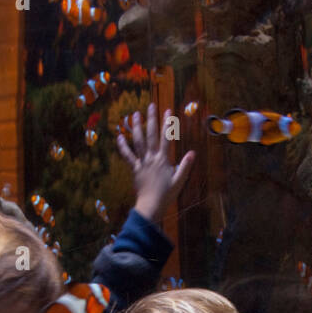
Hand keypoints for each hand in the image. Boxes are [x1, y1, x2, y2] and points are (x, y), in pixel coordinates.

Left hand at [116, 103, 194, 225]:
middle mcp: (151, 158)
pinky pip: (127, 156)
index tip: (168, 111)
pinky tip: (119, 137)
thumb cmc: (166, 195)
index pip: (166, 138)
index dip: (167, 124)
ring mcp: (142, 162)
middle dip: (151, 119)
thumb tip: (192, 153)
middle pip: (151, 135)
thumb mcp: (179, 181)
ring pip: (138, 141)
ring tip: (134, 115)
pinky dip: (122, 146)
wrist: (150, 206)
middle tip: (150, 106)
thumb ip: (185, 166)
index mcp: (163, 160)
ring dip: (136, 127)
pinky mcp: (134, 169)